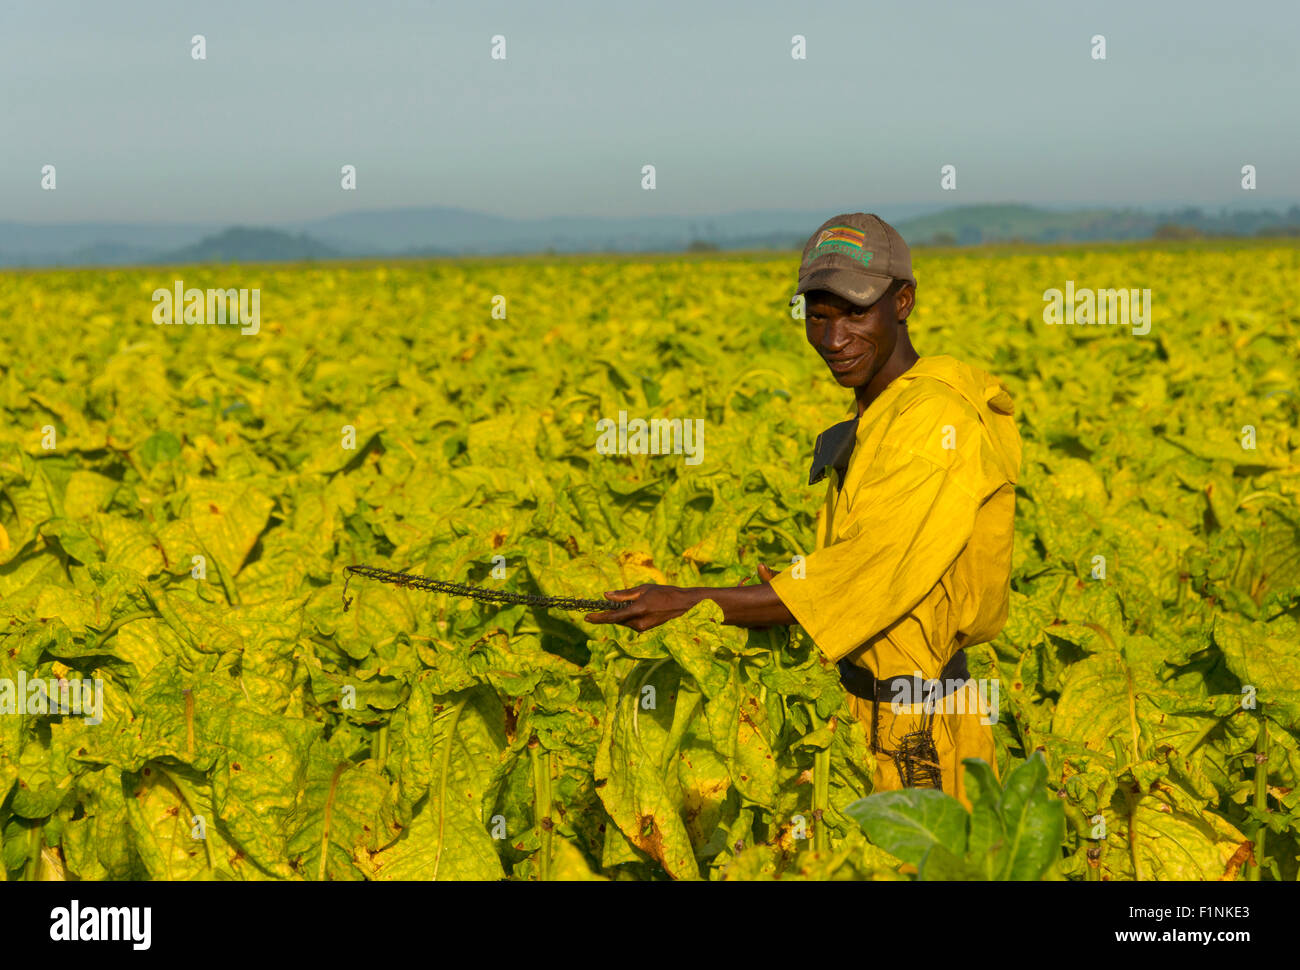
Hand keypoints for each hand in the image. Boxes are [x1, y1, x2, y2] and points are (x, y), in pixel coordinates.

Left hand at [584, 584, 698, 632]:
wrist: (682, 603)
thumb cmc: (663, 592)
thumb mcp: (643, 589)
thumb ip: (623, 594)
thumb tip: (606, 595)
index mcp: (638, 610)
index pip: (613, 617)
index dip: (599, 618)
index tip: (587, 617)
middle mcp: (639, 622)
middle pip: (617, 620)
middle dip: (606, 616)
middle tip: (593, 613)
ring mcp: (643, 627)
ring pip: (623, 622)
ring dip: (617, 615)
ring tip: (613, 606)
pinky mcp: (646, 629)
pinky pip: (630, 623)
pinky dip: (626, 617)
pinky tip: (627, 609)